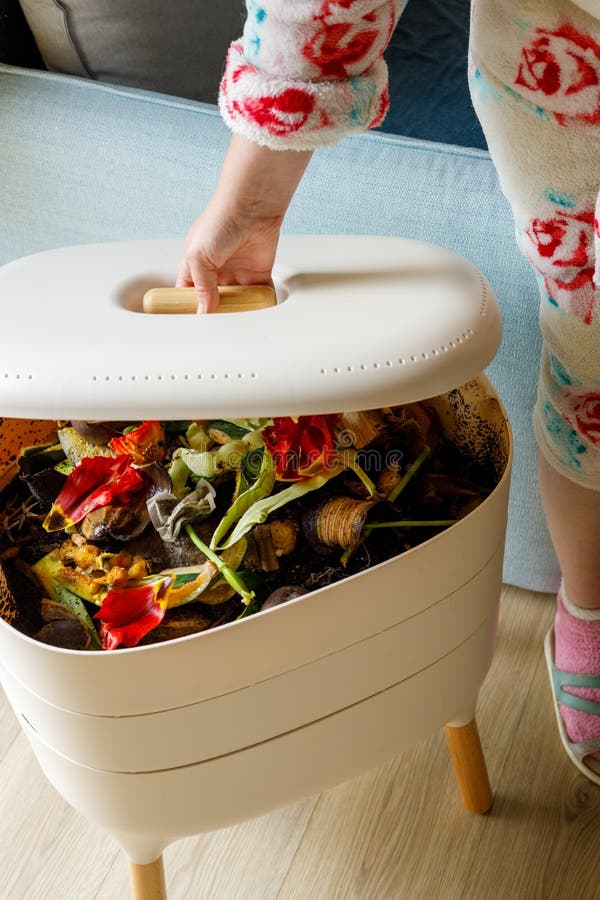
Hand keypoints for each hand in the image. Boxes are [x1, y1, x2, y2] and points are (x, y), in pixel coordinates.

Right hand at [176, 199, 282, 313]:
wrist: (251, 208)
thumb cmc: (220, 221)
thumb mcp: (198, 258)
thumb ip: (201, 287)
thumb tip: (205, 309)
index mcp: (196, 264)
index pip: (190, 292)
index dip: (191, 306)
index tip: (193, 322)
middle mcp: (217, 269)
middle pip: (215, 300)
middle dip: (216, 313)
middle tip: (217, 326)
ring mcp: (238, 272)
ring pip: (237, 301)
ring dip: (238, 311)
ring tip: (235, 322)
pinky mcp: (258, 273)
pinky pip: (259, 294)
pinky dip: (260, 304)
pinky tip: (256, 313)